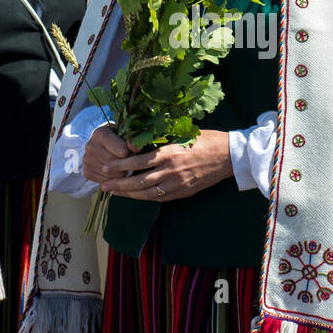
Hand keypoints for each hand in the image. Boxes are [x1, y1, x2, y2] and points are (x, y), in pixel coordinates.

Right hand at [82, 124, 137, 184]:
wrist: (105, 145)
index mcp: (100, 133)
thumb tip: (136, 148)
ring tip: (124, 167)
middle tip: (130, 162)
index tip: (133, 153)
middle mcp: (90, 146)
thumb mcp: (126, 134)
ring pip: (110, 174)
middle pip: (115, 163)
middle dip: (126, 164)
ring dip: (121, 173)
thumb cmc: (119, 138)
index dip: (130, 154)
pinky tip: (116, 173)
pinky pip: (104, 181)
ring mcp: (86, 160)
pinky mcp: (86, 172)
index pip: (121, 150)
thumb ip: (133, 140)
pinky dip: (113, 180)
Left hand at [92, 129, 232, 201]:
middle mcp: (170, 171)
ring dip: (128, 194)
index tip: (107, 167)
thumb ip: (161, 142)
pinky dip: (145, 198)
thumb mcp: (181, 134)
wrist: (229, 156)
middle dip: (118, 184)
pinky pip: (160, 198)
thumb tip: (139, 143)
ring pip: (147, 194)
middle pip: (138, 182)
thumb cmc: (206, 140)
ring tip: (114, 193)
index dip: (120, 166)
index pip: (138, 162)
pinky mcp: (183, 192)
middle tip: (103, 185)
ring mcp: (177, 184)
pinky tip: (135, 196)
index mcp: (168, 153)